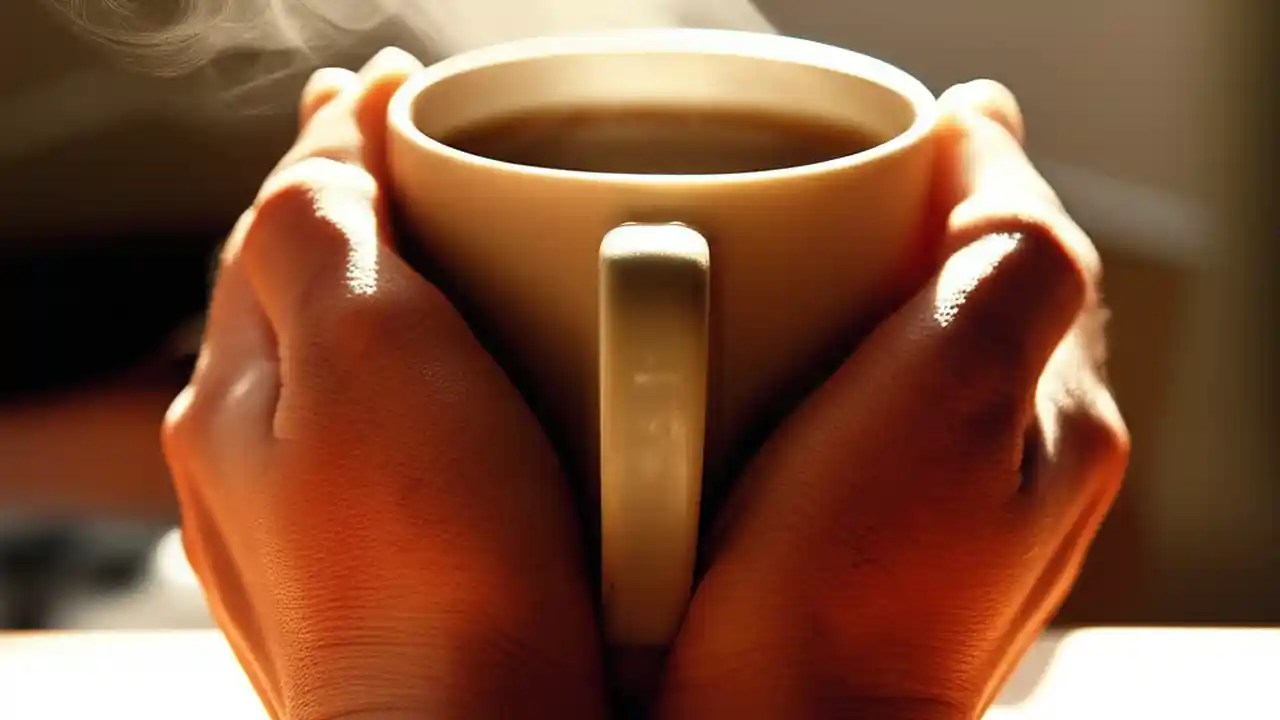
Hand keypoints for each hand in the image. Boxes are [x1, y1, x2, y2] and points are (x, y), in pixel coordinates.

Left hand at [162, 49, 603, 719]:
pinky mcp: (382, 568)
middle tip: (411, 150)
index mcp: (240, 384)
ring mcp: (315, 518)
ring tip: (427, 244)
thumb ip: (320, 227)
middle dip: (346, 206)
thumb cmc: (432, 564)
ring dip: (372, 290)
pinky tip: (447, 390)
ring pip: (334, 364)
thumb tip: (325, 135)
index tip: (402, 83)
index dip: (341, 136)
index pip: (282, 214)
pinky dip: (404, 380)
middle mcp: (254, 454)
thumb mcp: (366, 347)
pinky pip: (377, 436)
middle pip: (296, 288)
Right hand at [655, 81, 1129, 718]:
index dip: (950, 168)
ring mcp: (932, 507)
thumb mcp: (956, 394)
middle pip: (960, 295)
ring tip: (773, 284)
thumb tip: (989, 140)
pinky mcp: (859, 540)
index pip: (1021, 235)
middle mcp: (1011, 464)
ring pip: (903, 358)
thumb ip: (1011, 255)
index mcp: (1055, 415)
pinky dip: (813, 381)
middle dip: (894, 233)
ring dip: (848, 304)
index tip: (868, 144)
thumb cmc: (847, 599)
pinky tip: (757, 394)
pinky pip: (850, 424)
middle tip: (804, 205)